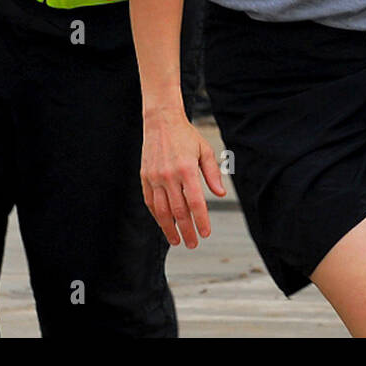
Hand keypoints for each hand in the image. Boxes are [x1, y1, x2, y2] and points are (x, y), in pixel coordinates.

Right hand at [140, 111, 227, 247]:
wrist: (161, 121)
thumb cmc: (186, 136)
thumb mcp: (205, 151)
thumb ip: (212, 174)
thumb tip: (220, 195)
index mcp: (187, 169)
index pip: (195, 202)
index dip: (201, 220)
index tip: (205, 233)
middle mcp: (169, 175)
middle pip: (179, 211)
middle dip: (186, 231)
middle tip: (192, 244)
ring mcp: (155, 177)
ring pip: (162, 210)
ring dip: (169, 228)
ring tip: (177, 241)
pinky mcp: (145, 177)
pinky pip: (150, 202)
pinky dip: (157, 216)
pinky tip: (164, 224)